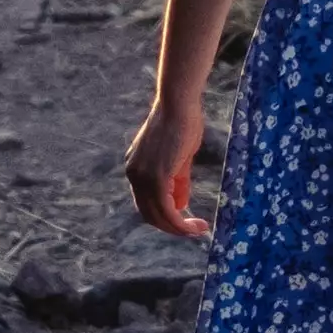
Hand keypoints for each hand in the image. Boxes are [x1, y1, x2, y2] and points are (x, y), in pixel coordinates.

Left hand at [124, 95, 211, 239]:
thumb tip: (181, 204)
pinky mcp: (156, 178)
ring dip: (179, 228)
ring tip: (199, 229)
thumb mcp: (180, 157)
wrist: (178, 103)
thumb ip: (177, 182)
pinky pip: (168, 210)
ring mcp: (142, 177)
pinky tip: (196, 226)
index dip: (164, 215)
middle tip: (194, 229)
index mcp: (135, 169)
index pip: (146, 203)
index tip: (185, 220)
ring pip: (159, 216)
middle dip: (172, 226)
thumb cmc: (182, 123)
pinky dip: (181, 223)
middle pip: (149, 214)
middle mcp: (134, 175)